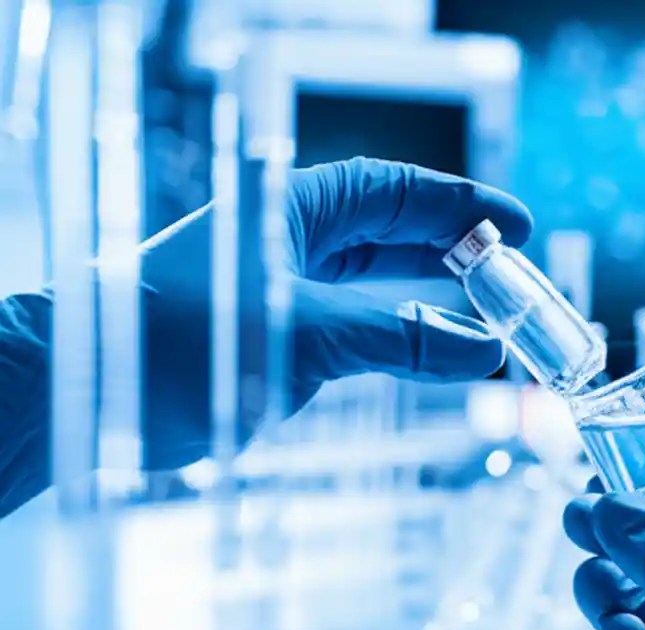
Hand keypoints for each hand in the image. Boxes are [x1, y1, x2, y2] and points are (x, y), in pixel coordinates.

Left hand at [139, 157, 531, 469]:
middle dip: (459, 250)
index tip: (517, 223)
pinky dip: (409, 336)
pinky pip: (365, 327)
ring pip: (383, 282)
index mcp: (292, 207)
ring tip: (498, 310)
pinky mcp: (283, 337)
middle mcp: (294, 240)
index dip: (461, 204)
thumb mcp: (305, 331)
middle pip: (395, 232)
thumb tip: (484, 350)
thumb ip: (400, 338)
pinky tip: (447, 350)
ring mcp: (289, 288)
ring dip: (439, 296)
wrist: (94, 391)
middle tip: (518, 271)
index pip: (394, 190)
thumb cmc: (180, 339)